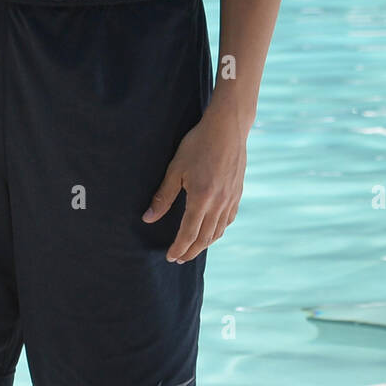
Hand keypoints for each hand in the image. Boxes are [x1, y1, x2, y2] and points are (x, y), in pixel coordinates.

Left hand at [143, 104, 246, 262]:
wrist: (227, 128)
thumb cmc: (198, 144)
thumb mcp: (176, 168)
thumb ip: (163, 196)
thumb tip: (148, 218)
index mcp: (202, 198)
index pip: (188, 234)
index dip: (178, 248)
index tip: (170, 257)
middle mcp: (219, 203)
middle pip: (204, 238)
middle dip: (190, 251)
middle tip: (179, 258)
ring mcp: (231, 199)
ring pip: (218, 231)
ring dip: (205, 243)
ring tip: (193, 248)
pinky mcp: (238, 192)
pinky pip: (229, 219)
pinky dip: (219, 230)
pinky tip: (213, 230)